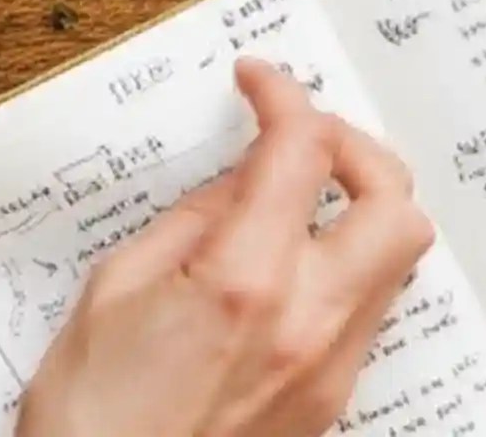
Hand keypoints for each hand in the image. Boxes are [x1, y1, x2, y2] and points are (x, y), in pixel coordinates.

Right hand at [15, 58, 434, 436]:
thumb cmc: (90, 414)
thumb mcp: (116, 288)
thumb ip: (190, 223)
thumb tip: (240, 181)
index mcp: (243, 282)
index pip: (300, 153)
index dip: (283, 96)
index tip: (259, 82)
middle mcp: (308, 324)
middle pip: (392, 202)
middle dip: (353, 145)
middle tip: (301, 134)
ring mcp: (328, 368)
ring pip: (396, 258)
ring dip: (358, 206)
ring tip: (296, 195)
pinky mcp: (328, 400)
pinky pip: (365, 309)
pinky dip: (341, 263)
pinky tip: (285, 263)